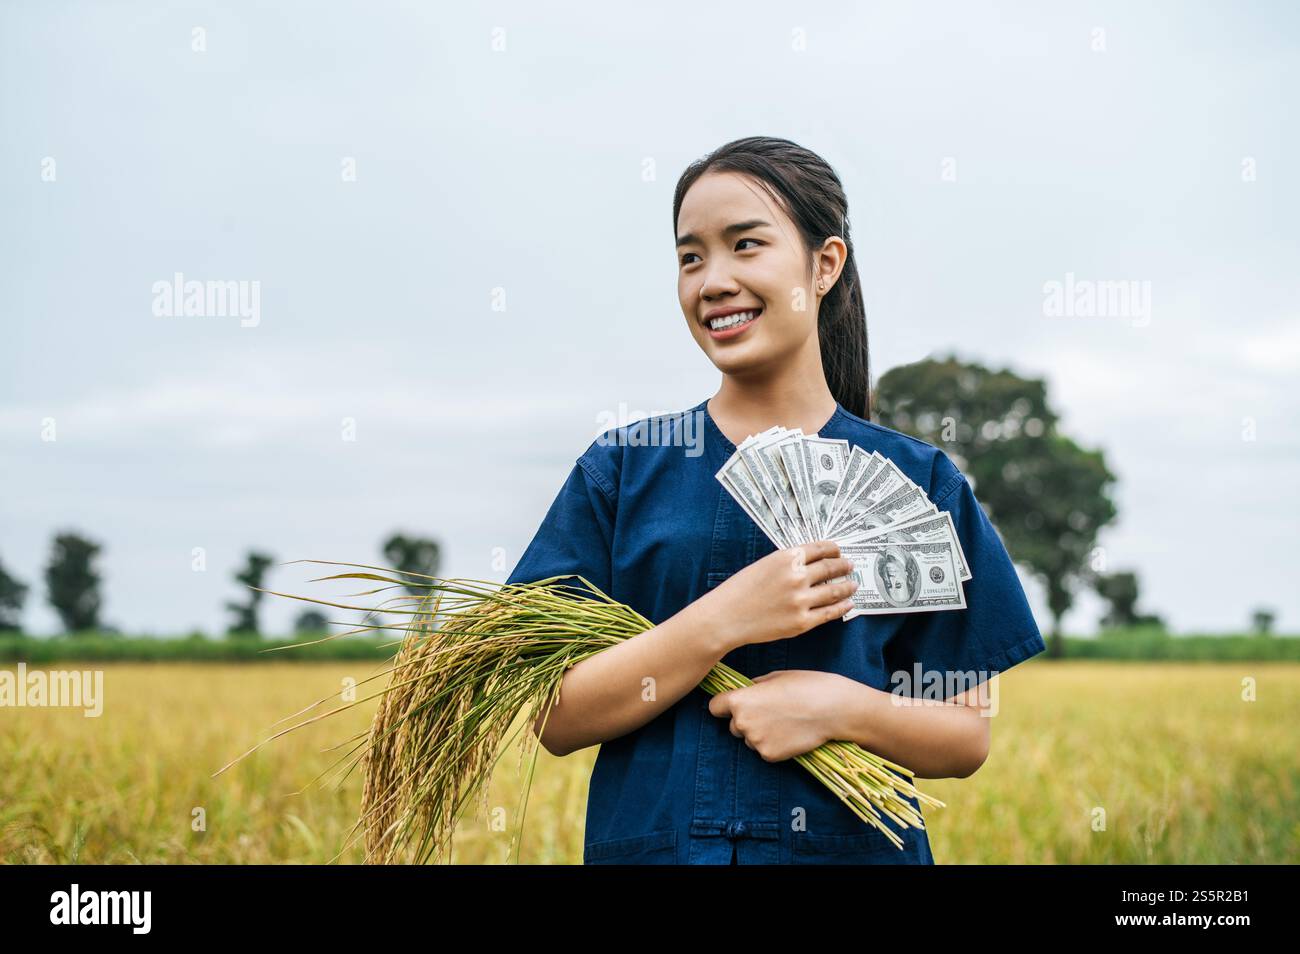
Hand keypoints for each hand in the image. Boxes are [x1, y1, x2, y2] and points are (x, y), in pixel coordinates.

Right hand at [694, 540, 857, 652]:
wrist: (725, 618)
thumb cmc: (739, 591)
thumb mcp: (763, 566)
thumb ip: (787, 563)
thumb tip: (811, 562)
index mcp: (785, 558)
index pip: (819, 548)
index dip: (833, 549)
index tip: (839, 551)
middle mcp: (796, 577)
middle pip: (830, 567)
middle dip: (844, 565)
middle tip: (850, 565)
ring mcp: (801, 600)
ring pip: (835, 590)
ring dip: (847, 586)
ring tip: (853, 584)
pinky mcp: (802, 622)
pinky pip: (829, 612)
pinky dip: (842, 607)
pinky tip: (848, 604)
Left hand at [707, 669, 855, 761]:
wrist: (833, 709)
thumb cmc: (806, 686)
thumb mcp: (777, 677)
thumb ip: (756, 686)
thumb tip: (749, 690)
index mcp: (740, 700)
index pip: (714, 707)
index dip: (724, 705)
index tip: (734, 705)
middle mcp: (743, 723)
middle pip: (733, 726)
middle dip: (746, 720)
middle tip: (770, 713)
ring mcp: (756, 742)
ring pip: (749, 739)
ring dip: (760, 734)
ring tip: (784, 722)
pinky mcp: (770, 756)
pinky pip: (764, 751)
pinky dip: (774, 745)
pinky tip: (790, 734)